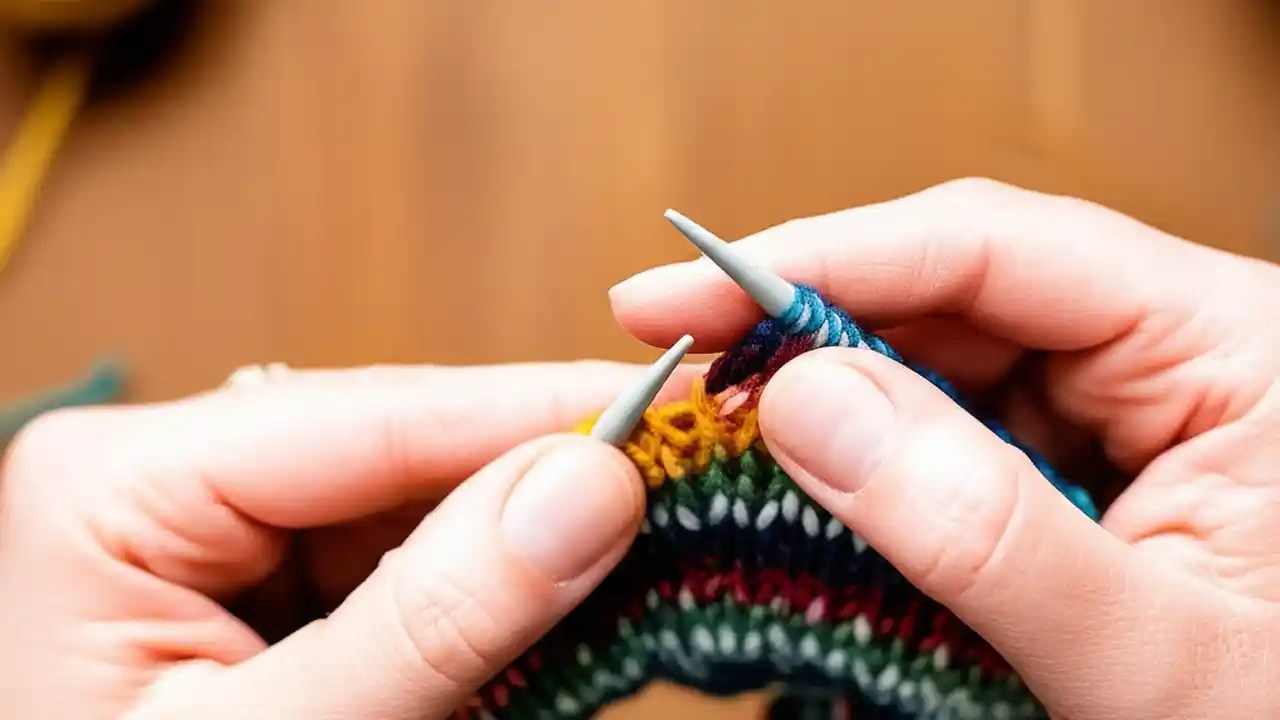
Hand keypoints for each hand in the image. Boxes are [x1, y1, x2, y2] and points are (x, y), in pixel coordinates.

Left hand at [0, 362, 691, 718]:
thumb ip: (430, 620)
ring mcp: (233, 533)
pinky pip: (416, 557)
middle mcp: (177, 483)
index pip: (364, 416)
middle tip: (682, 472)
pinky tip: (575, 580)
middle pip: (405, 447)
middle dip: (542, 471)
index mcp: (120, 487)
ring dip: (534, 526)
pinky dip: (501, 581)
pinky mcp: (286, 585)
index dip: (531, 409)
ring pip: (426, 500)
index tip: (665, 408)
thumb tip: (588, 487)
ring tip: (650, 529)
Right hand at [612, 178, 1279, 718]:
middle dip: (803, 326)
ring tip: (720, 425)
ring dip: (823, 395)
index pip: (993, 249)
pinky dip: (862, 456)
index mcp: (1226, 345)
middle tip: (680, 360)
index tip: (694, 288)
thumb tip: (808, 402)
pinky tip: (800, 473)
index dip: (824, 256)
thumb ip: (983, 531)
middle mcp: (1164, 350)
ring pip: (933, 359)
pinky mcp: (1069, 459)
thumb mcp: (1145, 655)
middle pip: (947, 291)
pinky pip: (944, 427)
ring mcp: (1112, 404)